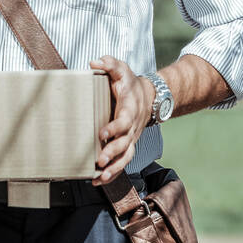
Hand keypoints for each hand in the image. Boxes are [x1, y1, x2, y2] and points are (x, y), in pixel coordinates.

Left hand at [88, 55, 153, 185]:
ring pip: (125, 158)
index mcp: (129, 110)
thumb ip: (110, 64)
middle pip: (125, 144)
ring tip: (100, 177)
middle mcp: (132, 128)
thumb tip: (95, 62)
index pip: (124, 121)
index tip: (101, 134)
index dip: (114, 128)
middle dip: (112, 153)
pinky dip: (111, 174)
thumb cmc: (130, 84)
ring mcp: (131, 139)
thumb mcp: (122, 70)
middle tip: (99, 160)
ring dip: (113, 169)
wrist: (148, 97)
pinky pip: (122, 163)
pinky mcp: (127, 146)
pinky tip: (97, 180)